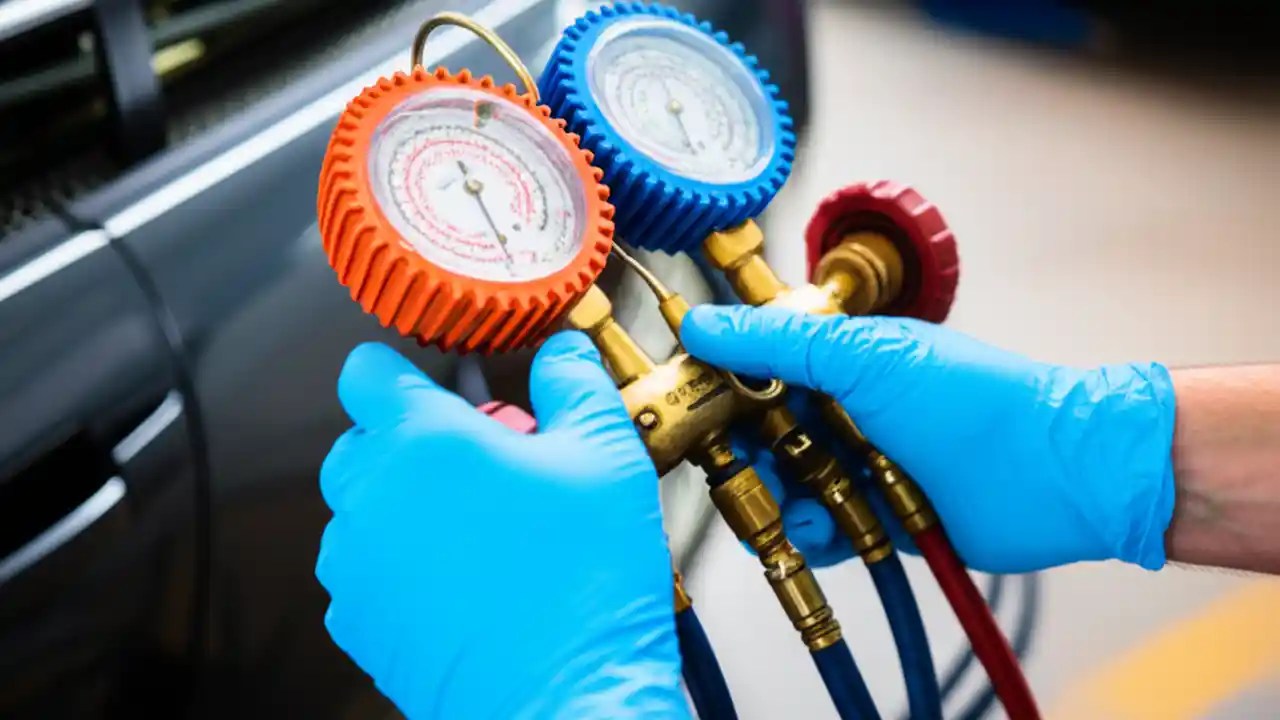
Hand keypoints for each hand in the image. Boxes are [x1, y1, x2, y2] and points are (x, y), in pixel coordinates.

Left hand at [316, 335, 687, 718]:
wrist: (565, 698)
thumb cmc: (584, 582)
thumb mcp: (606, 455)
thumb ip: (574, 381)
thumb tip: (560, 354)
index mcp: (421, 440)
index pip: (366, 370)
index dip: (402, 370)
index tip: (439, 388)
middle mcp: (371, 497)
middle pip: (362, 439)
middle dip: (413, 442)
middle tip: (484, 465)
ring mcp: (356, 565)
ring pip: (362, 508)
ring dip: (405, 505)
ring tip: (480, 530)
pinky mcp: (359, 622)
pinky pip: (366, 571)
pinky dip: (401, 566)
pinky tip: (465, 581)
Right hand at [682, 305, 1175, 573]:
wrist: (1051, 472)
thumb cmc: (972, 399)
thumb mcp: (864, 355)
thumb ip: (777, 341)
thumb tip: (703, 325)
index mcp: (841, 358)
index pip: (758, 364)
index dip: (720, 382)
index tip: (687, 398)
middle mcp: (846, 409)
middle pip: (762, 430)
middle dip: (740, 448)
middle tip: (728, 460)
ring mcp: (861, 463)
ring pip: (784, 483)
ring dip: (774, 494)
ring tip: (786, 499)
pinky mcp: (874, 517)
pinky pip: (818, 528)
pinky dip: (808, 530)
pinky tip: (817, 525)